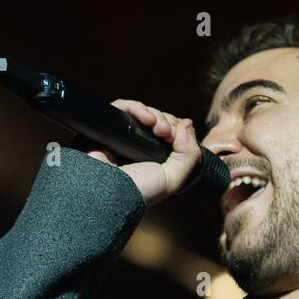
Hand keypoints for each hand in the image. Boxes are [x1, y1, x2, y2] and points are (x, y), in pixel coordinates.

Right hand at [82, 100, 200, 206]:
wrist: (111, 192)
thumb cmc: (140, 190)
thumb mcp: (174, 178)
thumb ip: (189, 154)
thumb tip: (187, 124)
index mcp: (153, 157)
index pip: (169, 131)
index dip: (176, 129)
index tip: (177, 137)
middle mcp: (138, 145)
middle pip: (157, 119)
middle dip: (167, 122)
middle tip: (167, 133)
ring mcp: (123, 135)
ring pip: (142, 112)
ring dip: (155, 115)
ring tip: (159, 128)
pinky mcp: (108, 126)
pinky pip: (122, 107)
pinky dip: (137, 107)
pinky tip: (147, 118)